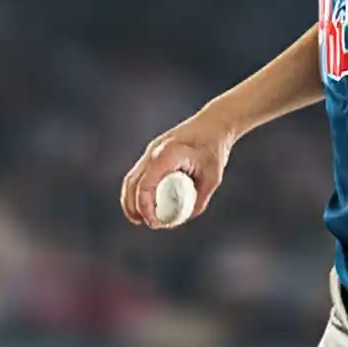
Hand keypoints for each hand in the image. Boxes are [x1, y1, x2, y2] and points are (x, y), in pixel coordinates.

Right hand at [120, 114, 231, 228]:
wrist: (215, 123)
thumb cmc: (215, 149)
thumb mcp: (212, 179)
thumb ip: (198, 200)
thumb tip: (182, 218)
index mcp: (168, 155)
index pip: (146, 185)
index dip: (146, 207)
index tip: (154, 222)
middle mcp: (155, 151)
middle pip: (133, 183)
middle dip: (133, 206)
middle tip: (144, 223)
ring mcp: (152, 150)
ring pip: (132, 178)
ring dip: (132, 199)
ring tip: (141, 217)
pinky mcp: (154, 152)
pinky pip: (140, 174)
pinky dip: (138, 189)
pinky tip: (145, 203)